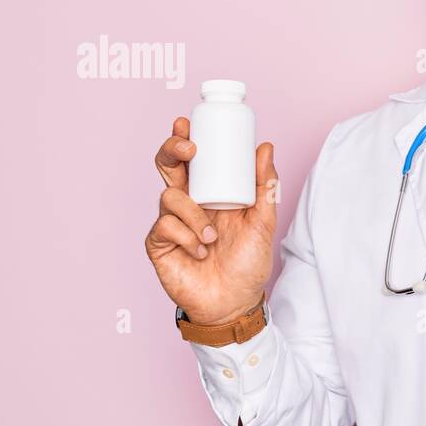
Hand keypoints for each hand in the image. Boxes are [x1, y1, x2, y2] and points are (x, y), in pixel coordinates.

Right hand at [144, 116, 277, 324]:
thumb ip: (265, 187)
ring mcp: (171, 223)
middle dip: (172, 150)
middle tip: (190, 151)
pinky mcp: (159, 244)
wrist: (235, 303)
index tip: (186, 122)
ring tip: (213, 237)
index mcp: (209, 193)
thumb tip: (265, 147)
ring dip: (194, 214)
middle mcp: (187, 204)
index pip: (192, 159)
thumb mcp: (263, 222)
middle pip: (167, 166)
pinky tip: (200, 251)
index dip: (184, 138)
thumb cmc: (248, 263)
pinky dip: (187, 237)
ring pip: (169, 197)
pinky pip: (165, 226)